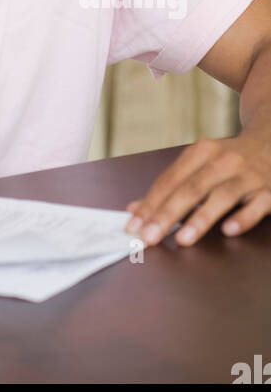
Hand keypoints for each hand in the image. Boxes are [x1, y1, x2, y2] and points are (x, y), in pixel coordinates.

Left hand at [124, 133, 270, 245]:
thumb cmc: (229, 160)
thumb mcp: (199, 163)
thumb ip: (170, 186)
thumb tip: (135, 209)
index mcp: (202, 151)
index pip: (170, 179)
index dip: (150, 203)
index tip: (134, 226)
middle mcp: (223, 160)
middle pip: (191, 188)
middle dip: (167, 214)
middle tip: (149, 237)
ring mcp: (248, 175)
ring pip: (222, 196)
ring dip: (201, 218)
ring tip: (182, 240)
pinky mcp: (269, 190)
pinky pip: (257, 205)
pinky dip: (242, 218)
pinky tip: (228, 231)